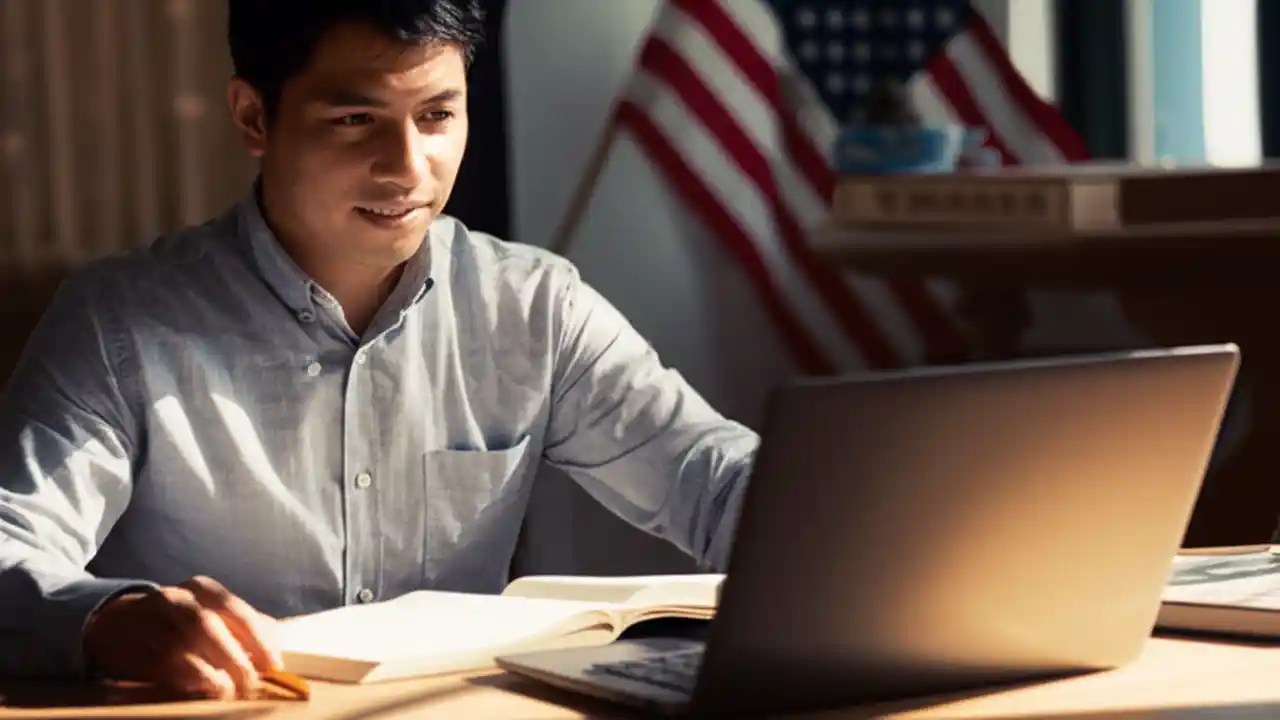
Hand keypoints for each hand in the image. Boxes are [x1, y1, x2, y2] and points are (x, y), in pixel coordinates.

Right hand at [82, 576, 282, 698]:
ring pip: (184, 642)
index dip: (257, 638)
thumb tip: (276, 654)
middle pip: (209, 624)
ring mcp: (152, 620)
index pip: (235, 609)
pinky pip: (161, 661)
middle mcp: (177, 598)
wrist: (116, 622)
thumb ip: (242, 629)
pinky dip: (184, 676)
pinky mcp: (132, 643)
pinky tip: (200, 689)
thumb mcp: (211, 614)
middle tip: (251, 684)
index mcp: (203, 589)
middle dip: (234, 656)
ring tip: (228, 690)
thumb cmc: (179, 622)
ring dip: (209, 670)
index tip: (273, 665)